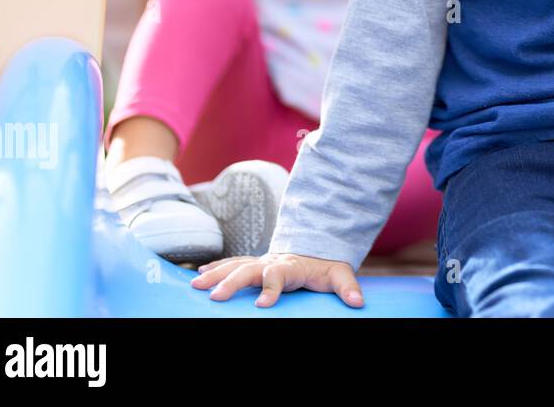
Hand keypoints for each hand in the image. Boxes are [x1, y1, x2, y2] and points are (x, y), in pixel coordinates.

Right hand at [190, 252, 364, 308]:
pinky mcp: (253, 263)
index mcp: (290, 266)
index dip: (271, 289)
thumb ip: (348, 287)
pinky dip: (216, 266)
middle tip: (215, 296)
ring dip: (215, 274)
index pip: (278, 276)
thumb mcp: (339, 274)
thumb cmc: (324, 266)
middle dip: (231, 282)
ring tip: (196, 284)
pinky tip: (199, 272)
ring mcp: (259, 262)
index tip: (263, 304)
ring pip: (234, 265)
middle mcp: (271, 262)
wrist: (315, 248)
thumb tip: (358, 302)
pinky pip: (231, 263)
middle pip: (248, 270)